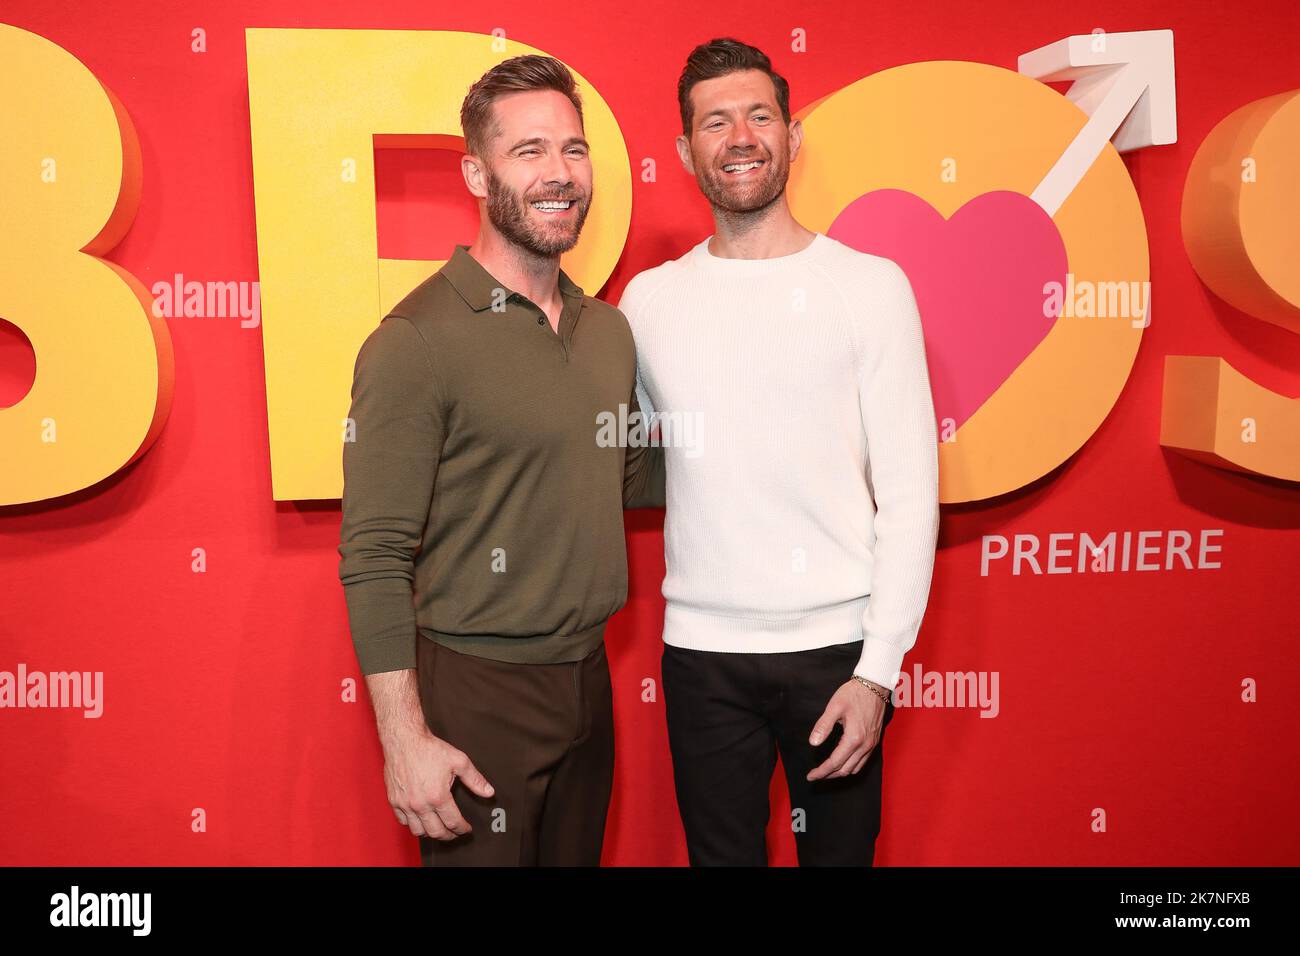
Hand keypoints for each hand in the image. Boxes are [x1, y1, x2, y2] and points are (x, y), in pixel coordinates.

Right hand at [380, 722, 494, 839]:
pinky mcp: (394, 801)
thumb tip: (489, 792)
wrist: (404, 740)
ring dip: (430, 833)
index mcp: (438, 797)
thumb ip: (475, 779)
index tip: (466, 829)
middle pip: (436, 832)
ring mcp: (405, 804)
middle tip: (454, 832)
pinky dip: (413, 824)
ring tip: (438, 827)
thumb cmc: (430, 749)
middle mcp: (420, 804)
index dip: (462, 829)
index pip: (453, 822)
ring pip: (418, 831)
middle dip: (448, 836)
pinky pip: (403, 822)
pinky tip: (421, 819)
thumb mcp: (459, 761)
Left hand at [806, 679, 886, 780]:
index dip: (821, 771)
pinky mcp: (874, 741)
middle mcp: (865, 745)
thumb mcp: (834, 707)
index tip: (810, 776)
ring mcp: (872, 744)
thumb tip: (813, 743)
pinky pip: (863, 761)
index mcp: (854, 738)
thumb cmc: (854, 694)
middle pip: (845, 770)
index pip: (835, 763)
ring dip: (840, 773)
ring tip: (826, 771)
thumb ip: (823, 726)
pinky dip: (851, 766)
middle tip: (815, 775)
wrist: (874, 685)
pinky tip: (842, 761)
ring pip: (855, 768)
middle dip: (829, 775)